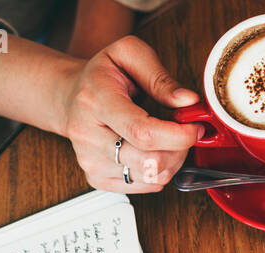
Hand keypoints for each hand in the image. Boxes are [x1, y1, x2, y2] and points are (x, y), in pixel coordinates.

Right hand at [56, 36, 202, 191]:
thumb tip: (188, 101)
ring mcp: (90, 161)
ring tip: (168, 141)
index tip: (195, 128)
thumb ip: (160, 77)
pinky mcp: (96, 179)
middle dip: (180, 150)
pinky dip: (158, 173)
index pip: (143, 133)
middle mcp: (88, 136)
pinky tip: (153, 153)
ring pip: (151, 178)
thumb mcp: (128, 54)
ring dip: (172, 162)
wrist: (69, 96)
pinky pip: (144, 186)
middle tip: (183, 133)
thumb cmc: (102, 75)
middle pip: (150, 162)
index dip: (179, 136)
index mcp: (95, 101)